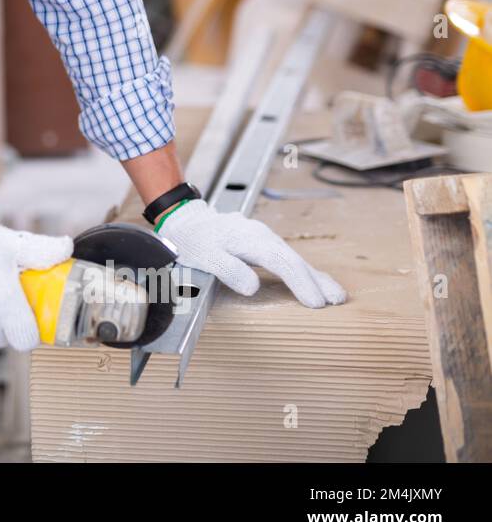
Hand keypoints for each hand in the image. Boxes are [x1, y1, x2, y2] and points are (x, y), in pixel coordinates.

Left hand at [157, 199, 346, 307]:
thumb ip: (227, 269)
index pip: (281, 262)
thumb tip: (253, 287)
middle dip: (316, 280)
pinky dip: (304, 270)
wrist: (184, 220)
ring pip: (294, 258)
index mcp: (249, 239)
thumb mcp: (203, 255)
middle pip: (294, 259)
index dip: (300, 282)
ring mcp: (264, 237)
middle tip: (336, 301)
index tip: (315, 302)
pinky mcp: (263, 242)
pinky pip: (288, 257)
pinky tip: (316, 281)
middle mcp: (261, 235)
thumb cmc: (192, 240)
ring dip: (315, 276)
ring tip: (336, 296)